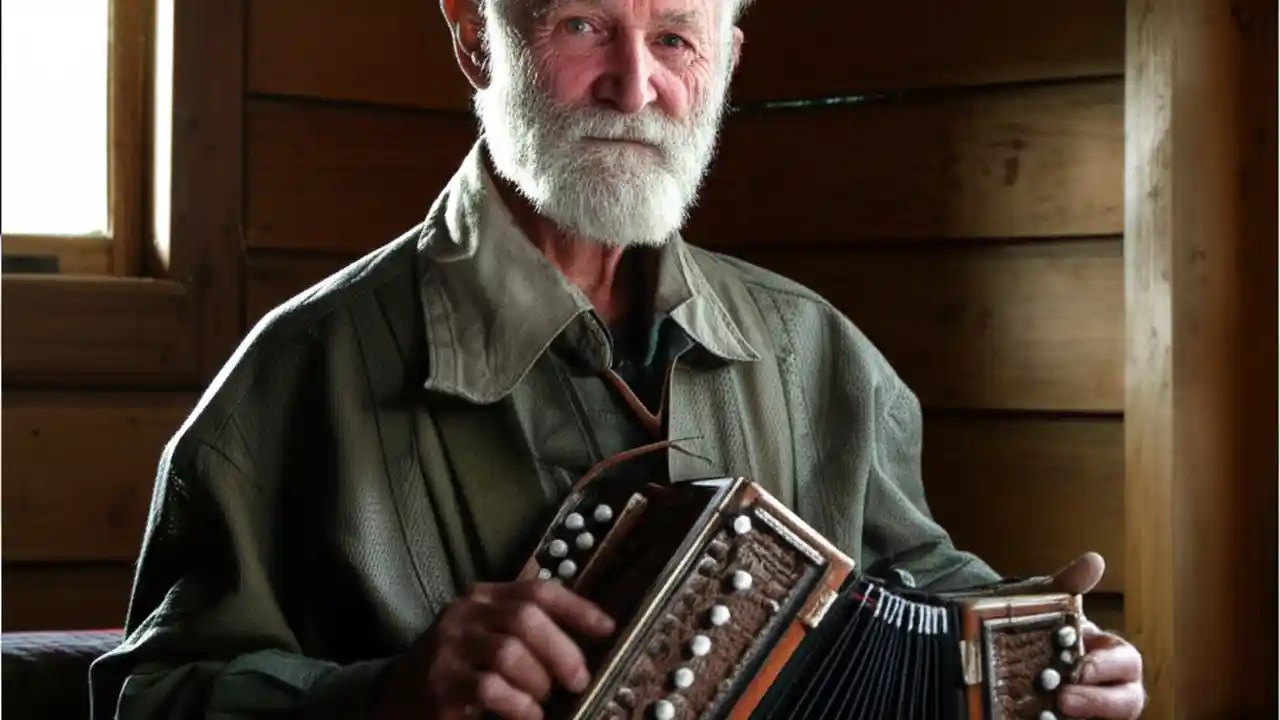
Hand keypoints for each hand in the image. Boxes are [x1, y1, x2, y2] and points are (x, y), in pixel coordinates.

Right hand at [372, 580, 614, 719]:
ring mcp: (449, 648)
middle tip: (578, 679)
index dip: (576, 608)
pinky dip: (519, 705)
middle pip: (526, 619)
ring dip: (538, 681)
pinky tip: (528, 716)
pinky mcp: (442, 684)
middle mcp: (464, 615)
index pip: (537, 590)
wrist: (394, 698)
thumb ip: (524, 625)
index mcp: (482, 598)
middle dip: (562, 651)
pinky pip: (492, 689)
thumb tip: (588, 632)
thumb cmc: (456, 666)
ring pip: (510, 653)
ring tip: (544, 700)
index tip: (606, 628)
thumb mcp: (485, 634)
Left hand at [1049, 553, 1144, 718]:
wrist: (1012, 645)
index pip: (1128, 663)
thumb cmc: (1046, 623)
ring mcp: (1094, 708)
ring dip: (1082, 719)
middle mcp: (1112, 686)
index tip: (1080, 667)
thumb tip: (1093, 560)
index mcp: (1114, 654)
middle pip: (1126, 702)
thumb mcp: (1051, 600)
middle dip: (1098, 702)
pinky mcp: (1075, 719)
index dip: (1107, 667)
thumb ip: (1070, 584)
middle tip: (1063, 699)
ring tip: (1047, 716)